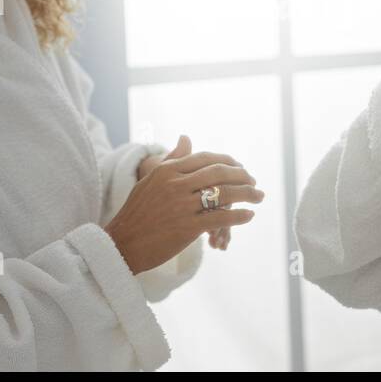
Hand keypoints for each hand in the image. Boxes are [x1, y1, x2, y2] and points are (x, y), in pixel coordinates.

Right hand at [105, 135, 263, 273]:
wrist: (122, 244)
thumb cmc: (136, 213)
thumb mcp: (150, 180)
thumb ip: (171, 159)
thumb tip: (187, 137)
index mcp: (168, 170)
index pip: (206, 158)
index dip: (228, 161)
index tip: (240, 167)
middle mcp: (176, 184)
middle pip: (219, 173)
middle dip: (242, 175)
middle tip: (254, 181)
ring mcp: (182, 206)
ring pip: (224, 194)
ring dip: (247, 194)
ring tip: (259, 196)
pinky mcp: (188, 227)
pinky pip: (220, 218)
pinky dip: (239, 216)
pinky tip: (250, 216)